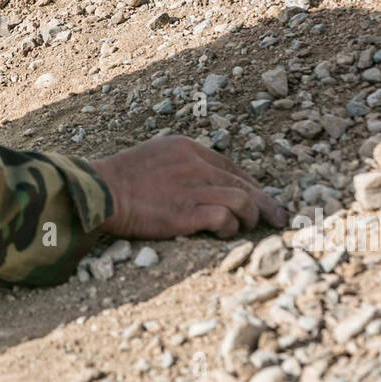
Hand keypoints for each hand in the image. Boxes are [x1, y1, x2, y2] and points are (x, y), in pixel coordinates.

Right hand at [90, 135, 287, 239]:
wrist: (100, 190)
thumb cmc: (122, 178)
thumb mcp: (156, 156)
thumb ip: (182, 165)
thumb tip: (205, 182)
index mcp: (188, 148)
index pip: (231, 166)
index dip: (251, 184)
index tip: (262, 198)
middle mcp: (195, 164)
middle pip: (243, 184)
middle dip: (266, 203)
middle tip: (281, 218)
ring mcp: (192, 188)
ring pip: (242, 200)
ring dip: (250, 216)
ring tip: (247, 228)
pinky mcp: (186, 213)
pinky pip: (224, 219)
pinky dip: (230, 228)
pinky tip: (225, 233)